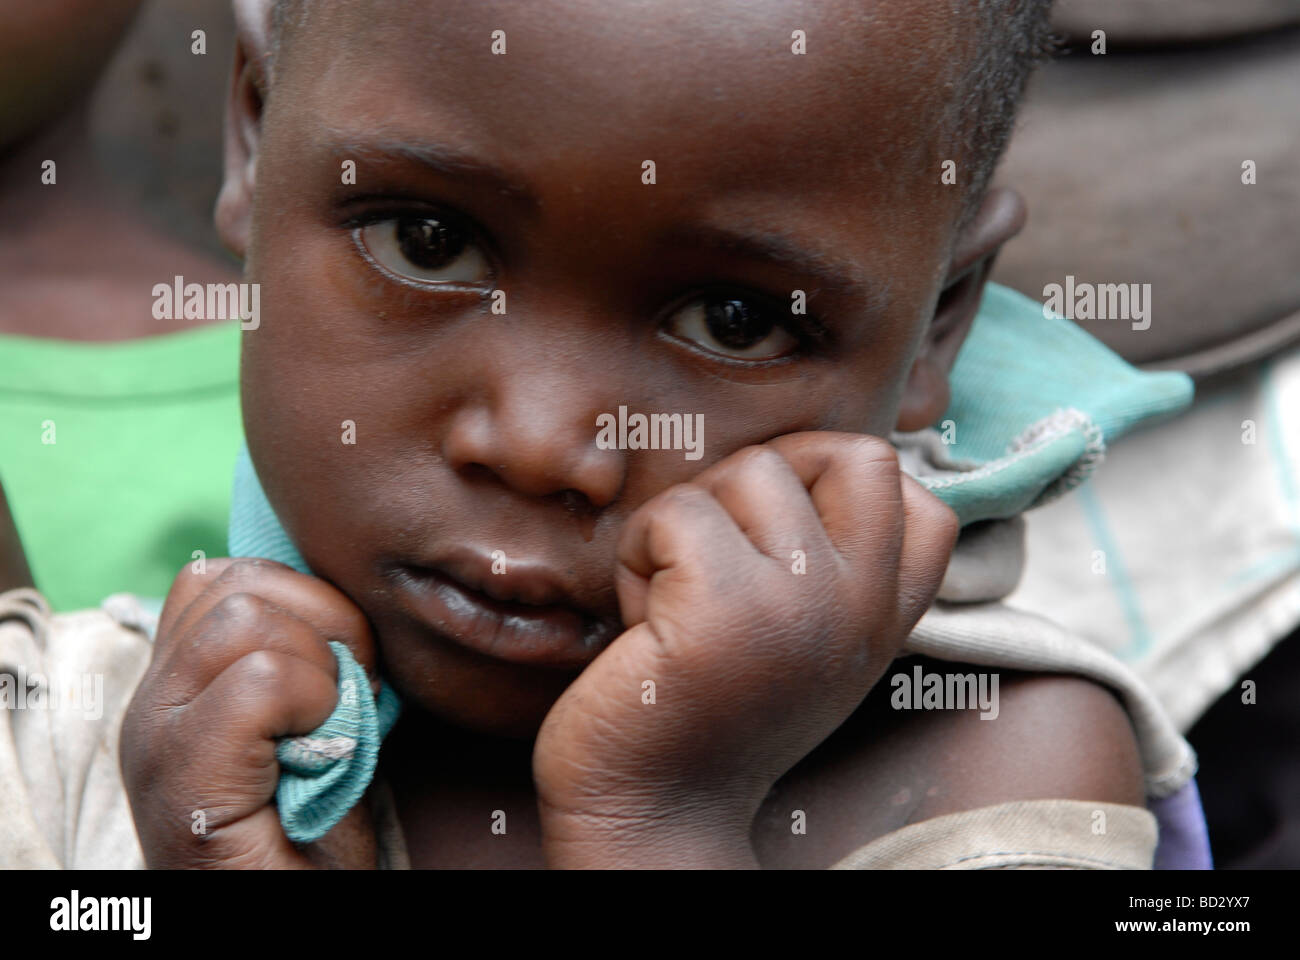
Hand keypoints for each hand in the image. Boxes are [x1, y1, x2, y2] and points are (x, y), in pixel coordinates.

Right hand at [120, 558, 380, 868]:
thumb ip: (300, 658)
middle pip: (239, 584)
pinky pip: (264, 680)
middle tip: (349, 694)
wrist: (283, 915)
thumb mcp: (305, 724)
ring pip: (246, 618)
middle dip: (325, 623)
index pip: (224, 577)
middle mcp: (151, 702)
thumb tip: (343, 599)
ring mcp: (157, 739)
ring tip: (330, 726)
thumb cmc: (308, 833)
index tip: (344, 669)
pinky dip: (316, 705)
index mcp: (178, 683)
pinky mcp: (182, 779)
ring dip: (321, 666)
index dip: (307, 603)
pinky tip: (320, 754)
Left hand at [533, 432, 958, 865]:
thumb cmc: (706, 710)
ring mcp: (802, 605)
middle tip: (721, 541)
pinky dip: (640, 550)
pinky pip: (677, 511)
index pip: (928, 504)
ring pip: (752, 470)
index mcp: (882, 620)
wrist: (650, 809)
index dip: (848, 483)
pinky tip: (641, 619)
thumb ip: (830, 570)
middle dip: (774, 471)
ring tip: (673, 595)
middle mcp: (860, 609)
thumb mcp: (801, 641)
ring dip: (690, 519)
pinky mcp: (724, 607)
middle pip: (856, 454)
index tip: (781, 530)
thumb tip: (805, 462)